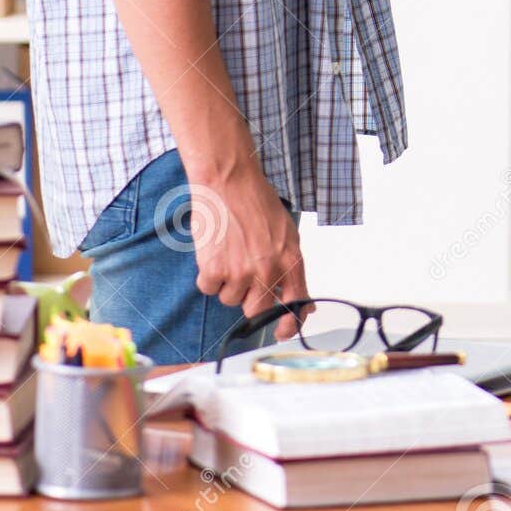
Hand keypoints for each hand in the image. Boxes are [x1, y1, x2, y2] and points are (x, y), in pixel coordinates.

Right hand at [190, 166, 309, 339]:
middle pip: (256, 310)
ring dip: (227, 282)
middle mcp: (268, 270)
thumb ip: (292, 268)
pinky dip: (207, 274)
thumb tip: (302, 305)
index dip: (288, 324)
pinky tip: (214, 250)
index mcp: (290, 259)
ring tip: (229, 251)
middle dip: (248, 298)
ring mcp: (240, 272)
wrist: (229, 180)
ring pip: (230, 299)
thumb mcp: (286, 232)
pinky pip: (208, 288)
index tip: (280, 331)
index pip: (295, 304)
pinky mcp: (214, 269)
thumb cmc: (256, 200)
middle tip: (242, 273)